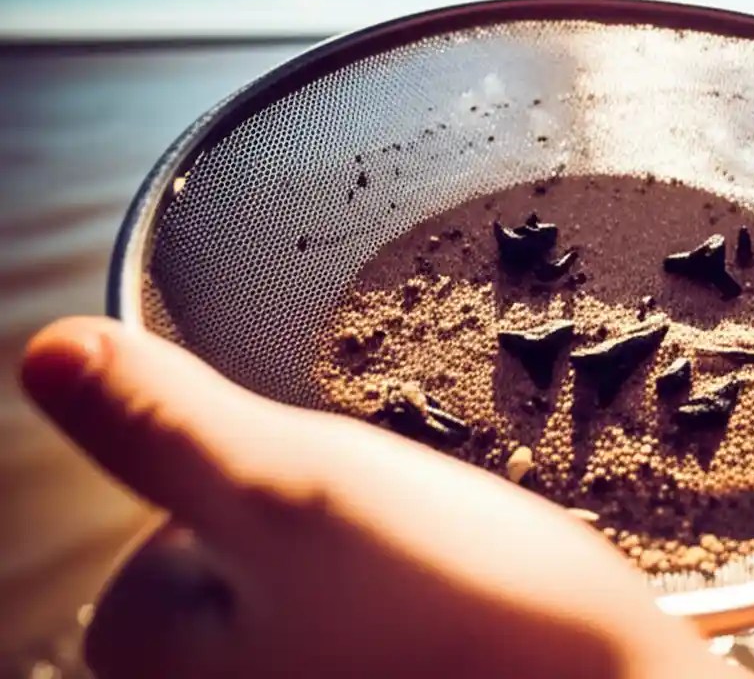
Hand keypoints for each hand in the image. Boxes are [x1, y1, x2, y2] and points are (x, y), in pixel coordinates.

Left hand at [21, 318, 746, 678]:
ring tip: (437, 576)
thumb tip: (51, 351)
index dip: (255, 490)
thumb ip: (161, 423)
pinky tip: (451, 607)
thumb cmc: (458, 606)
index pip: (158, 533)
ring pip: (309, 585)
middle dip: (314, 529)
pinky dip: (400, 601)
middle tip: (400, 544)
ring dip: (367, 560)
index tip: (336, 513)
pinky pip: (362, 621)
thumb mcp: (292, 486)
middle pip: (234, 560)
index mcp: (162, 667)